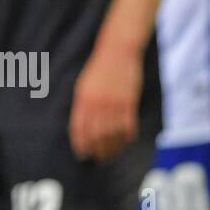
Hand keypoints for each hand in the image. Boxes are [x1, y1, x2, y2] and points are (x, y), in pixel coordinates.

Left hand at [69, 40, 141, 162]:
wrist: (118, 51)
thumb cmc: (99, 69)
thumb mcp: (85, 86)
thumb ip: (83, 106)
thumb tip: (83, 128)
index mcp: (83, 99)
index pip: (79, 128)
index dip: (80, 144)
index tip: (82, 155)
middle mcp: (98, 103)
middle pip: (96, 135)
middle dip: (97, 151)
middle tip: (98, 159)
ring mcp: (115, 103)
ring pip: (113, 134)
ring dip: (112, 148)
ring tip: (111, 155)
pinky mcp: (129, 102)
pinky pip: (128, 126)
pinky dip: (126, 138)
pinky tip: (125, 142)